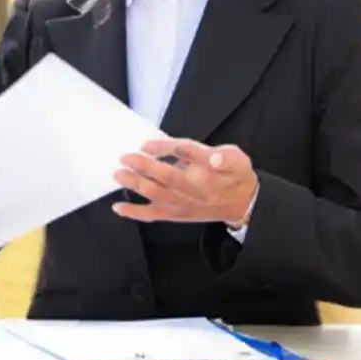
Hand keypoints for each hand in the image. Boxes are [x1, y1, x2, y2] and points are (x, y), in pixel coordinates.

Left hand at [112, 138, 258, 224]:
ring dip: (135, 185)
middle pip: (167, 176)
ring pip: (156, 194)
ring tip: (119, 174)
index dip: (165, 147)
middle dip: (144, 166)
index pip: (186, 153)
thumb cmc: (234, 175)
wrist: (242, 203)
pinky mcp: (176, 213)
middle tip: (126, 157)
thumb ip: (225, 156)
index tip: (146, 144)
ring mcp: (183, 203)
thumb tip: (215, 158)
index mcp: (209, 171)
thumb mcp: (237, 158)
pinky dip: (134, 212)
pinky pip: (153, 215)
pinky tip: (118, 207)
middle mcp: (194, 189)